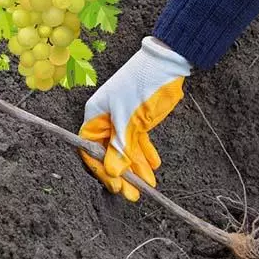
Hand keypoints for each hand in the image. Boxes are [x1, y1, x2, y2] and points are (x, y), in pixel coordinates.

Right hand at [79, 36, 190, 201]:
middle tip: (134, 195)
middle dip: (122, 174)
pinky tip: (153, 166)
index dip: (102, 170)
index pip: (91, 149)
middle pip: (109, 154)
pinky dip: (145, 154)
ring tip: (149, 185)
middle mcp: (106, 120)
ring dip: (137, 168)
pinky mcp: (138, 120)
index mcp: (95, 115)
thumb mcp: (130, 119)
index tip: (117, 185)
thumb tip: (113, 173)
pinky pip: (138, 142)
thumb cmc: (142, 84)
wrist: (167, 63)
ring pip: (126, 151)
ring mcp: (123, 120)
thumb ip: (121, 147)